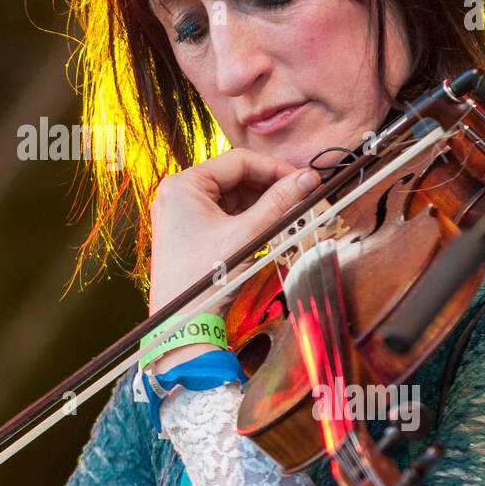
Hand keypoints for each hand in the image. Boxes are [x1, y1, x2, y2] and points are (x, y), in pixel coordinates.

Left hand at [146, 149, 319, 373]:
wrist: (183, 324)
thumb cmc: (204, 280)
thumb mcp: (248, 235)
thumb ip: (279, 203)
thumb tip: (306, 179)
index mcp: (183, 185)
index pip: (238, 161)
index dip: (275, 168)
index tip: (302, 179)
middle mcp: (177, 193)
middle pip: (234, 177)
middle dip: (268, 186)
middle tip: (300, 196)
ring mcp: (180, 212)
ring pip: (230, 196)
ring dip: (260, 203)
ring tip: (287, 214)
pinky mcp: (187, 230)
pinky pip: (223, 213)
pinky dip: (246, 217)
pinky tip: (267, 226)